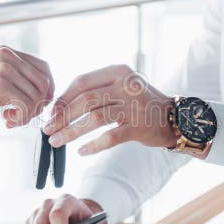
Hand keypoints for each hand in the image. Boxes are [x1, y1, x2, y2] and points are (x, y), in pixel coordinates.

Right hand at [0, 46, 53, 146]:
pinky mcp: (0, 86)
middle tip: (23, 116)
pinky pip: (27, 106)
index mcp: (6, 51)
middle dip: (40, 104)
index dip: (47, 89)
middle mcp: (7, 56)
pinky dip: (21, 119)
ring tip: (11, 119)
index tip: (37, 105)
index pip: (43, 67)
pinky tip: (6, 121)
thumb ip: (15, 76)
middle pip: (45, 82)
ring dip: (28, 114)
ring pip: (37, 96)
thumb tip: (46, 90)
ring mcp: (4, 69)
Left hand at [42, 64, 175, 155]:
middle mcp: (126, 86)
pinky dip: (93, 145)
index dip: (62, 98)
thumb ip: (97, 90)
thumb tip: (60, 105)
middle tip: (48, 129)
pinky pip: (109, 137)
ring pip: (94, 118)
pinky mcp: (138, 127)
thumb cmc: (140, 103)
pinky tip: (81, 152)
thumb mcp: (121, 86)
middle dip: (62, 116)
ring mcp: (133, 106)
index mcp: (118, 72)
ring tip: (57, 141)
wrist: (175, 118)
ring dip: (71, 131)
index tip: (50, 112)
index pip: (82, 82)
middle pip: (85, 100)